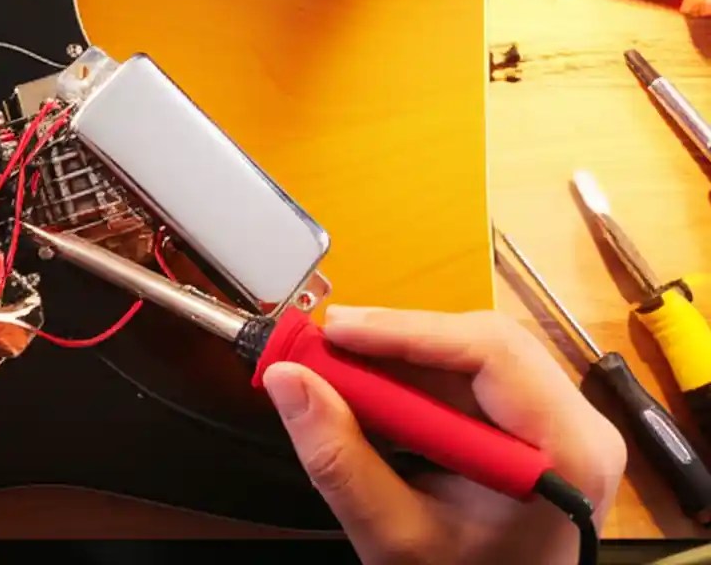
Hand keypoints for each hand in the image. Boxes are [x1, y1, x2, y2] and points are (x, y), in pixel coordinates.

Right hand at [263, 306, 625, 564]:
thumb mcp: (394, 536)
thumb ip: (339, 459)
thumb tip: (284, 378)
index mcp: (566, 451)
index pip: (491, 353)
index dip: (407, 331)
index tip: (334, 330)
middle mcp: (579, 423)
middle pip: (486, 344)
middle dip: (399, 339)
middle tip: (325, 342)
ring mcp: (563, 422)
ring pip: (476, 354)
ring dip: (403, 354)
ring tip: (338, 361)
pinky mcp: (539, 426)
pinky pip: (475, 378)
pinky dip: (417, 377)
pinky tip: (372, 385)